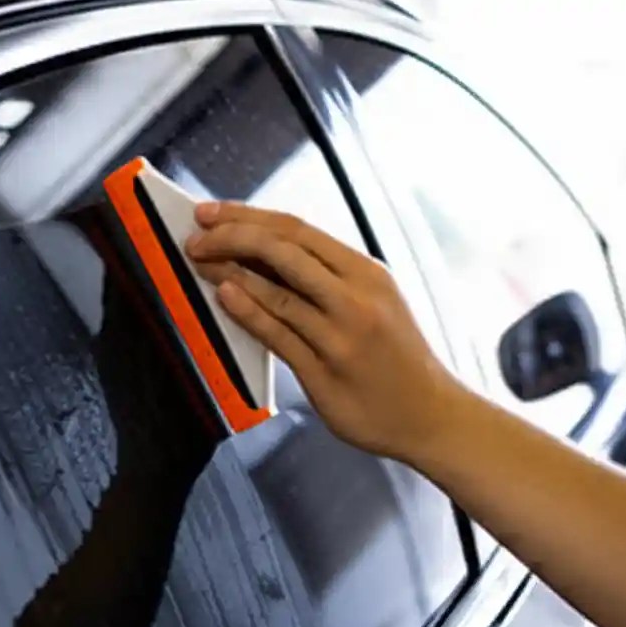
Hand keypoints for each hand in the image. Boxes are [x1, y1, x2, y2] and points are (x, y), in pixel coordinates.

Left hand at [186, 201, 470, 463]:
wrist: (430, 415)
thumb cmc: (397, 358)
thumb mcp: (376, 302)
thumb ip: (328, 280)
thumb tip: (263, 256)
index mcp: (366, 273)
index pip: (297, 230)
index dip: (248, 216)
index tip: (212, 212)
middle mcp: (355, 298)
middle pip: (283, 250)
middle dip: (232, 235)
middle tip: (195, 235)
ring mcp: (340, 335)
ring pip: (277, 291)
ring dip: (230, 271)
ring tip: (198, 260)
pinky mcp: (324, 372)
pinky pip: (278, 335)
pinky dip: (248, 312)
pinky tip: (224, 297)